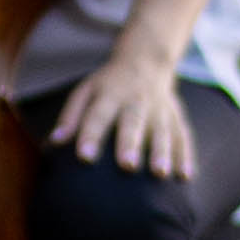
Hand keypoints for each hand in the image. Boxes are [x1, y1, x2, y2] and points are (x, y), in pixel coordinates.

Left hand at [53, 45, 194, 179]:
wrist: (146, 62)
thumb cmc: (108, 85)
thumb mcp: (86, 90)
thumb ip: (71, 116)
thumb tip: (53, 143)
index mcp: (110, 94)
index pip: (98, 115)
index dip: (90, 135)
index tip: (84, 157)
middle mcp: (136, 101)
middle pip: (133, 122)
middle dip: (130, 143)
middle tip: (127, 165)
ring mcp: (160, 110)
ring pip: (162, 131)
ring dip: (162, 152)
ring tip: (160, 173)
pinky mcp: (177, 118)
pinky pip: (183, 137)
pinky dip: (185, 156)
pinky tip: (185, 176)